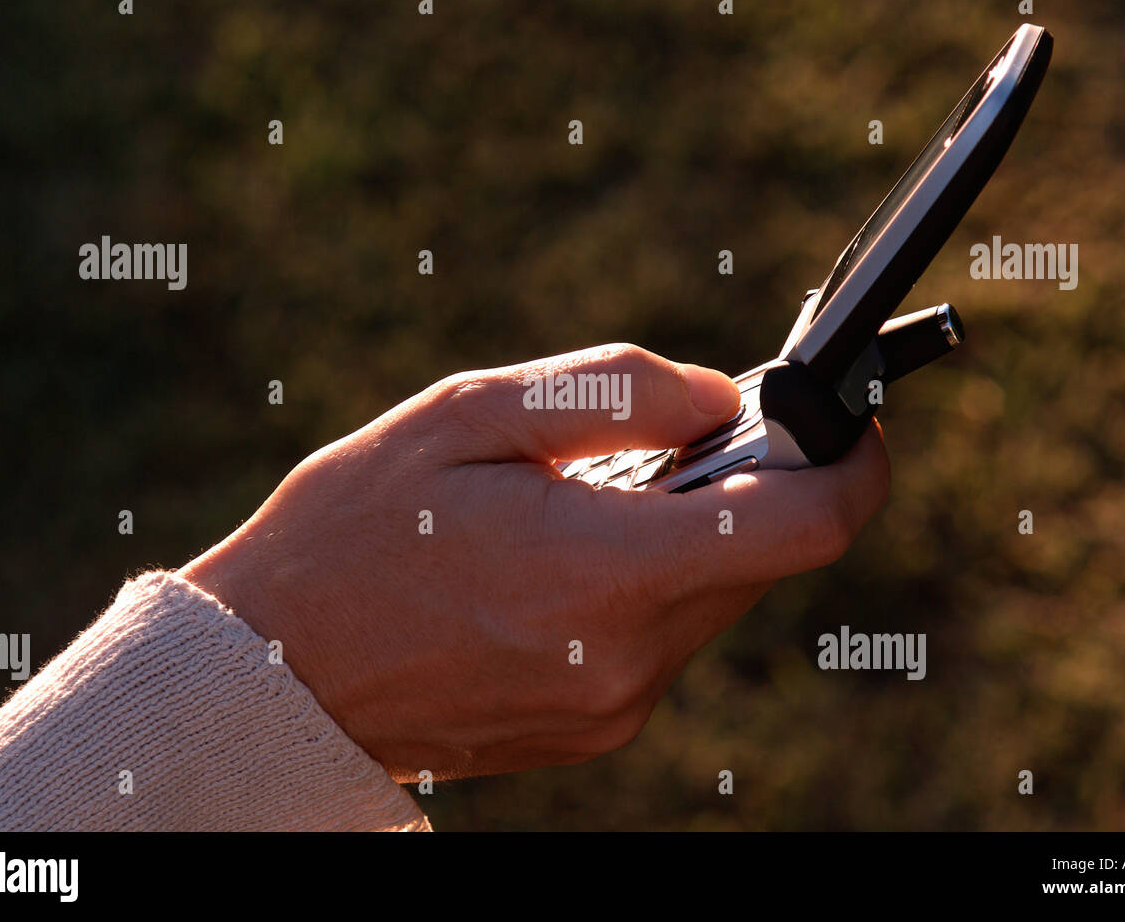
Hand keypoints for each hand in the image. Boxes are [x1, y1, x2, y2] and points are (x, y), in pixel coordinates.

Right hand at [180, 343, 888, 780]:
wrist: (272, 673)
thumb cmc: (352, 530)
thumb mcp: (466, 417)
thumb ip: (614, 394)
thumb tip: (721, 399)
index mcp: (606, 571)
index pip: (807, 525)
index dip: (852, 462)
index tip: (847, 422)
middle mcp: (628, 659)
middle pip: (761, 558)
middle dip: (742, 486)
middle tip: (666, 439)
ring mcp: (612, 708)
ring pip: (712, 597)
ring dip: (683, 535)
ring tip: (578, 502)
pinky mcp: (590, 731)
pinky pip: (660, 641)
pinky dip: (643, 586)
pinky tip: (554, 562)